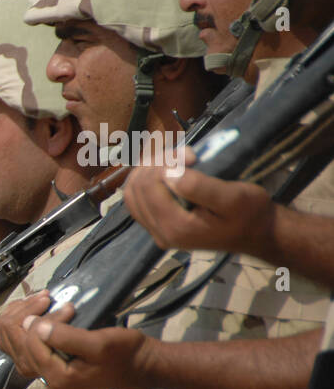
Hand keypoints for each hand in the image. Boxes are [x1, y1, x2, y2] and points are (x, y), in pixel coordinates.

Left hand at [15, 312, 151, 388]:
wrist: (141, 365)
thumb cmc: (125, 353)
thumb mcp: (98, 343)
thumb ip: (63, 336)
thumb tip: (32, 324)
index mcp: (57, 377)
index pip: (30, 343)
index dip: (43, 320)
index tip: (69, 308)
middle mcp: (48, 379)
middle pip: (18, 344)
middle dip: (29, 317)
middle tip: (48, 298)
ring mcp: (48, 373)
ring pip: (17, 344)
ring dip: (25, 319)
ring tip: (41, 302)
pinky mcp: (52, 366)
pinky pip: (27, 346)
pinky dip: (28, 327)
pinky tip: (39, 314)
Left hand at [124, 155, 273, 255]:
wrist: (256, 233)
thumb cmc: (249, 214)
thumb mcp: (233, 197)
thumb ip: (198, 187)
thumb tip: (169, 174)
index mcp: (176, 227)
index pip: (147, 185)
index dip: (165, 162)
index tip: (192, 155)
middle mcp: (160, 233)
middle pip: (137, 188)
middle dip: (156, 163)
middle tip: (185, 155)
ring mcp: (157, 232)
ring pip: (132, 194)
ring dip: (148, 170)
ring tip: (173, 160)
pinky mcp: (159, 227)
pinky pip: (137, 202)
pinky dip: (145, 182)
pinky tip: (163, 171)